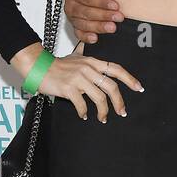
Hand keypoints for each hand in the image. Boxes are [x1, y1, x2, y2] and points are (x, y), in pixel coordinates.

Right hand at [11, 41, 141, 121]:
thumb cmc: (58, 65)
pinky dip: (84, 112)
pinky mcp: (68, 88)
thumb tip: (102, 62)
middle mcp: (87, 69)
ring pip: (99, 98)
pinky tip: (84, 115)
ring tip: (102, 118)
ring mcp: (78, 78)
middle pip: (111, 87)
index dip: (129, 79)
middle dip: (119, 102)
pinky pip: (82, 104)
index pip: (115, 69)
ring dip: (103, 111)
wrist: (38, 66)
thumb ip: (90, 60)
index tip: (138, 88)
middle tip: (122, 112)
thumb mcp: (77, 58)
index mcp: (92, 62)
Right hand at [64, 0, 120, 43]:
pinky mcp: (76, 25)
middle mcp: (71, 2)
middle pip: (86, 12)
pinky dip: (86, 37)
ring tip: (112, 28)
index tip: (115, 5)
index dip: (101, 2)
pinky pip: (78, 33)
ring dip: (98, 27)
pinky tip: (95, 38)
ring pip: (83, 24)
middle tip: (118, 17)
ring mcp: (73, 15)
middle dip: (103, 15)